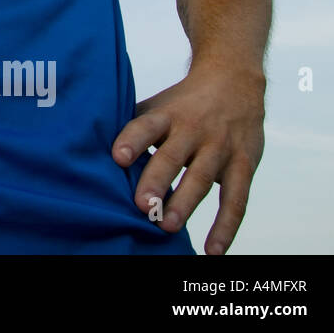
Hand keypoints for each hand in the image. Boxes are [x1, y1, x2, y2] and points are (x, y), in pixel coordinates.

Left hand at [111, 61, 265, 253]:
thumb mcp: (157, 106)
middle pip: (172, 156)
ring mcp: (220, 148)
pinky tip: (213, 250)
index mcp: (166, 115)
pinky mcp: (243, 165)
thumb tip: (90, 154)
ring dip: (185, 204)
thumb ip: (132, 129)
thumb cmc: (182, 103)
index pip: (146, 125)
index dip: (132, 140)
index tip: (117, 158)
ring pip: (202, 179)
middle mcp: (193, 130)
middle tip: (142, 205)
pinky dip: (226, 226)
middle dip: (156, 181)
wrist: (235, 82)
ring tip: (166, 226)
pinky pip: (236, 199)